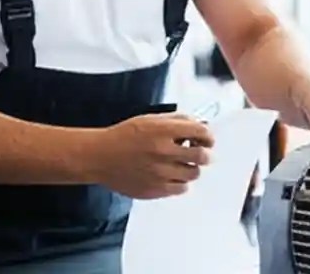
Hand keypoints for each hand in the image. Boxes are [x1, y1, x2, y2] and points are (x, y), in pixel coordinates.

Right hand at [90, 114, 214, 198]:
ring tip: (183, 164)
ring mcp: (160, 173)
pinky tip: (172, 175)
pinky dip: (181, 182)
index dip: (208, 135)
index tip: (208, 139)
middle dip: (204, 153)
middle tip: (200, 153)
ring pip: (194, 173)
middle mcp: (163, 152)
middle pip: (202, 155)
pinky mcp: (156, 189)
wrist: (101, 157)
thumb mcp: (149, 120)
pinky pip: (182, 188)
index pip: (200, 132)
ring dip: (192, 168)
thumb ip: (175, 120)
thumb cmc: (124, 136)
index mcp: (163, 131)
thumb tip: (198, 124)